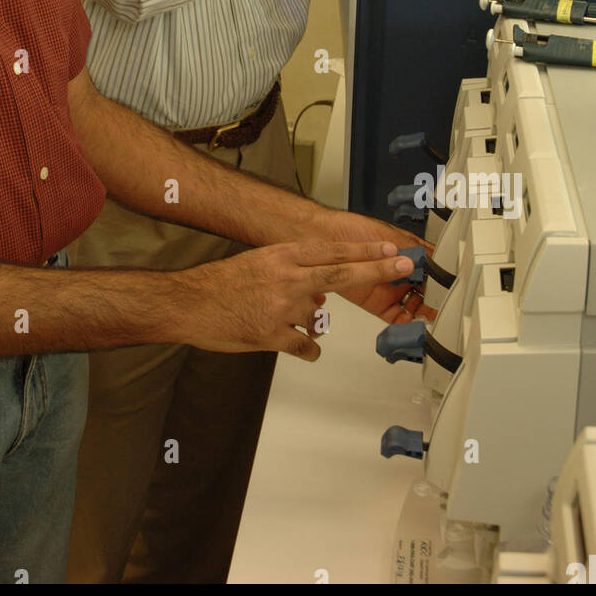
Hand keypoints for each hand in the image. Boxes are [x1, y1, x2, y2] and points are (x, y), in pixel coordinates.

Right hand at [181, 239, 413, 358]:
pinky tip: (291, 343)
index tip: (391, 249)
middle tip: (405, 265)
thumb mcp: (260, 263)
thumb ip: (294, 271)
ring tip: (276, 317)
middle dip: (378, 268)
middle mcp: (287, 277)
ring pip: (319, 316)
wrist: (189, 303)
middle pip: (342, 272)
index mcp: (283, 256)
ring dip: (307, 320)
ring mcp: (282, 307)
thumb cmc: (222, 283)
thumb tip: (322, 291)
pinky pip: (306, 345)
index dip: (364, 250)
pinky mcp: (274, 335)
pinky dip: (305, 347)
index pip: (332, 250)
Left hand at [298, 208, 435, 325]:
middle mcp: (400, 273)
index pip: (432, 272)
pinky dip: (407, 323)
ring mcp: (388, 288)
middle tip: (445, 310)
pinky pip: (396, 317)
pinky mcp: (375, 303)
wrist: (321, 238)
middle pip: (426, 292)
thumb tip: (436, 259)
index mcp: (408, 254)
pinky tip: (415, 325)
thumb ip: (413, 249)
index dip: (443, 282)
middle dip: (436, 302)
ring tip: (433, 320)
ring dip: (424, 314)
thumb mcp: (390, 235)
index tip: (452, 291)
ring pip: (414, 306)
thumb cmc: (352, 229)